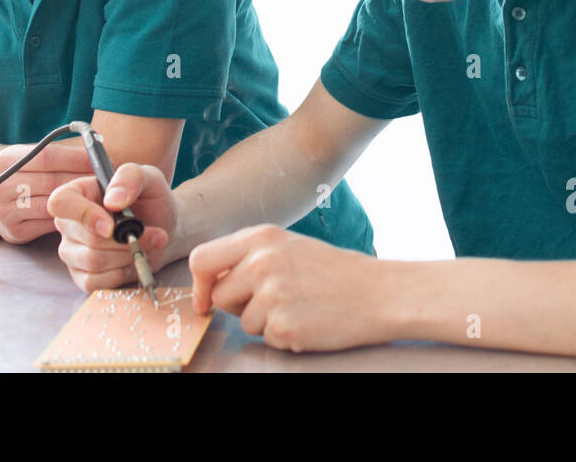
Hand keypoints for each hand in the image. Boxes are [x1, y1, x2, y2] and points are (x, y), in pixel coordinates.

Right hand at [0, 140, 93, 243]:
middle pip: (52, 182)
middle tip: (107, 180)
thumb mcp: (33, 157)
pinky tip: (83, 212)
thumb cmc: (26, 174)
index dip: (77, 158)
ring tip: (100, 195)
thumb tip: (98, 146)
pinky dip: (69, 218)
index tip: (100, 160)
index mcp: (6, 160)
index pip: (48, 156)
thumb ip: (61, 152)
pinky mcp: (15, 231)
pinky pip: (50, 224)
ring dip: (81, 200)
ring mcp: (5, 211)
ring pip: (53, 205)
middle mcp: (0, 186)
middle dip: (83, 180)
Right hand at [48, 162, 178, 290]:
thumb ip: (131, 177)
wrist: (164, 229)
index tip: (112, 225)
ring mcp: (72, 251)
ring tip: (143, 245)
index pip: (60, 203)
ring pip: (93, 261)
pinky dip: (121, 274)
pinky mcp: (81, 275)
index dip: (83, 215)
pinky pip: (94, 282)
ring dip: (127, 255)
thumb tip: (112, 201)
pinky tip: (131, 261)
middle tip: (150, 233)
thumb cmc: (152, 201)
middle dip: (125, 239)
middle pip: (87, 239)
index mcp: (78, 193)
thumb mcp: (149, 178)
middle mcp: (69, 223)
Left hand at [189, 224, 392, 351]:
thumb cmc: (334, 271)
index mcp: (261, 238)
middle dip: (237, 304)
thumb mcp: (288, 246)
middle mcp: (262, 263)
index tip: (205, 298)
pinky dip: (283, 335)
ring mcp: (272, 296)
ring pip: (242, 321)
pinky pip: (265, 338)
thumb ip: (249, 256)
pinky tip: (307, 320)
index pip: (202, 259)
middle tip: (274, 299)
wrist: (378, 293)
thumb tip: (210, 281)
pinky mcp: (283, 326)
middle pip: (218, 295)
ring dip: (264, 321)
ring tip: (298, 306)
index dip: (198, 284)